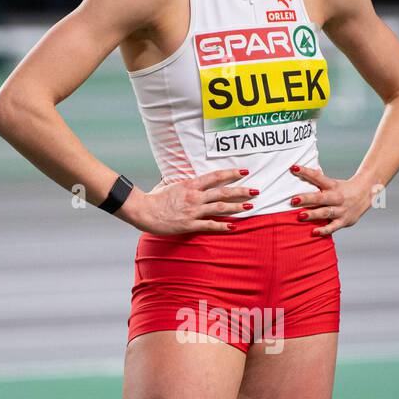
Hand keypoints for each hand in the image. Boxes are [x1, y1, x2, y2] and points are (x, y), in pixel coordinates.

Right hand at [123, 168, 257, 235]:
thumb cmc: (154, 198)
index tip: (244, 172)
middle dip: (241, 191)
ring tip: (250, 208)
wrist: (143, 210)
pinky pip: (209, 225)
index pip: (215, 177)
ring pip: (220, 208)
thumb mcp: (168, 185)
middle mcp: (195, 196)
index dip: (231, 174)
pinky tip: (233, 226)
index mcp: (190, 185)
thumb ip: (180, 182)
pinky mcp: (189, 224)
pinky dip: (222, 226)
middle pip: (223, 192)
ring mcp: (193, 211)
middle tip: (256, 191)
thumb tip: (184, 178)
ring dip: (237, 208)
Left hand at [287, 165, 377, 235]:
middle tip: (294, 200)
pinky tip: (314, 232)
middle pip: (320, 198)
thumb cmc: (344, 189)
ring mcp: (341, 210)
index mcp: (333, 185)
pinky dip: (324, 230)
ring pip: (325, 212)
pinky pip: (333, 227)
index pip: (318, 177)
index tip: (294, 168)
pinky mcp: (344, 221)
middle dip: (307, 199)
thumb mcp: (333, 182)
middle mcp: (337, 197)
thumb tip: (299, 170)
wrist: (367, 194)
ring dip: (313, 215)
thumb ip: (318, 180)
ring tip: (300, 216)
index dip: (306, 172)